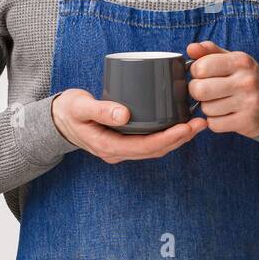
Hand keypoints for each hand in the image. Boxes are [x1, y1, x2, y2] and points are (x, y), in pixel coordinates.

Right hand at [51, 88, 206, 164]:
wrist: (58, 119)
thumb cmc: (69, 111)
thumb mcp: (80, 107)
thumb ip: (100, 109)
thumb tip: (124, 114)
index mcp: (108, 146)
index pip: (145, 147)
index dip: (168, 139)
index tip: (186, 127)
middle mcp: (118, 152)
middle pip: (156, 150)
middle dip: (180, 138)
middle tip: (200, 123)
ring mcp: (122, 148)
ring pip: (156, 148)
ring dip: (177, 138)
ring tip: (196, 123)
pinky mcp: (126, 140)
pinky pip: (150, 141)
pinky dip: (167, 134)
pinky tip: (179, 123)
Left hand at [185, 41, 258, 137]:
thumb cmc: (243, 78)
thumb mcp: (230, 60)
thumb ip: (209, 51)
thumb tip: (191, 48)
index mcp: (241, 61)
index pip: (201, 67)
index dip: (196, 72)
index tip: (203, 74)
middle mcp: (246, 81)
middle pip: (200, 89)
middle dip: (196, 91)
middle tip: (205, 90)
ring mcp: (248, 103)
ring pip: (206, 109)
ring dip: (207, 107)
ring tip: (219, 102)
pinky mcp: (247, 122)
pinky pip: (214, 124)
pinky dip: (215, 121)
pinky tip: (225, 114)